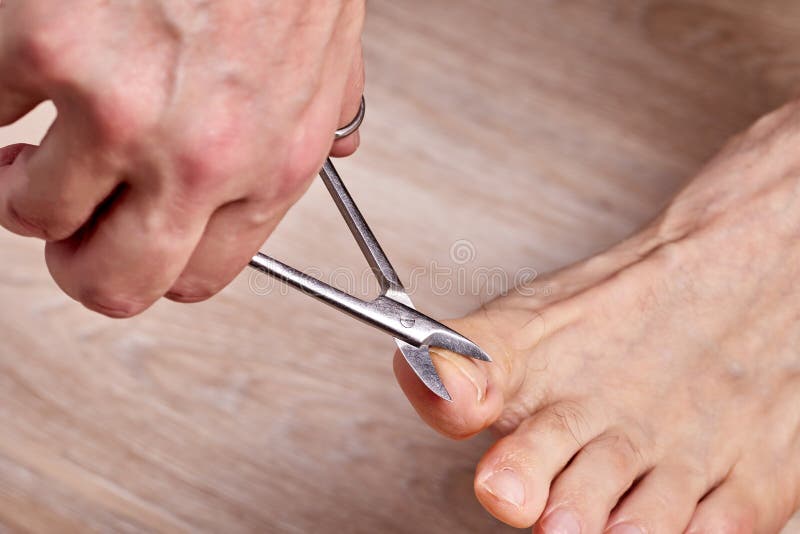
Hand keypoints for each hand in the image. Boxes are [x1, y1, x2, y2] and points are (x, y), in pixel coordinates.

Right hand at [0, 0, 364, 316]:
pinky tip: (28, 59)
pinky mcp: (48, 51)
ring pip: (32, 212)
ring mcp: (123, 112)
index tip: (123, 240)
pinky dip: (0, 94)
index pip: (197, 279)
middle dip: (76, 264)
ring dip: (23, 177)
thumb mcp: (332, 54)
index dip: (148, 268)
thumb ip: (324, 118)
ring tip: (34, 133)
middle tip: (63, 218)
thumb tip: (331, 150)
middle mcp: (203, 159)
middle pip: (114, 284)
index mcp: (272, 166)